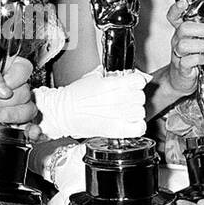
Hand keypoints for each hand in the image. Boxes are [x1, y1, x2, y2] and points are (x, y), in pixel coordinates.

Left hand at [0, 56, 38, 142]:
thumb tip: (4, 87)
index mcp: (2, 73)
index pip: (24, 69)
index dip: (16, 78)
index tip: (0, 87)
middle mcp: (10, 90)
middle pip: (26, 93)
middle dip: (3, 102)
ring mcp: (12, 110)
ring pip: (29, 111)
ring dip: (11, 116)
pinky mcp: (11, 128)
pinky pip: (31, 130)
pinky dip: (32, 132)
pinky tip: (27, 132)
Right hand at [34, 69, 148, 139]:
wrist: (62, 112)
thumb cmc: (74, 96)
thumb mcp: (93, 77)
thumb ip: (113, 75)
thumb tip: (129, 75)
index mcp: (111, 84)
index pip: (139, 81)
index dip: (137, 82)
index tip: (133, 85)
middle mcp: (116, 99)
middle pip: (140, 96)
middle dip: (135, 97)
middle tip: (126, 99)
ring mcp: (117, 115)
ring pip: (141, 112)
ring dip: (135, 112)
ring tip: (125, 111)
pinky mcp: (116, 129)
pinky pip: (139, 128)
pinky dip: (137, 126)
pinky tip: (130, 123)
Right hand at [166, 1, 203, 94]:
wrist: (183, 78)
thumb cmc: (194, 56)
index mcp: (182, 30)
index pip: (173, 16)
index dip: (176, 9)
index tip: (183, 3)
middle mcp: (177, 40)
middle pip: (183, 28)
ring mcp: (178, 53)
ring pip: (184, 44)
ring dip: (203, 45)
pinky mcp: (181, 67)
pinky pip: (187, 61)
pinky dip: (200, 59)